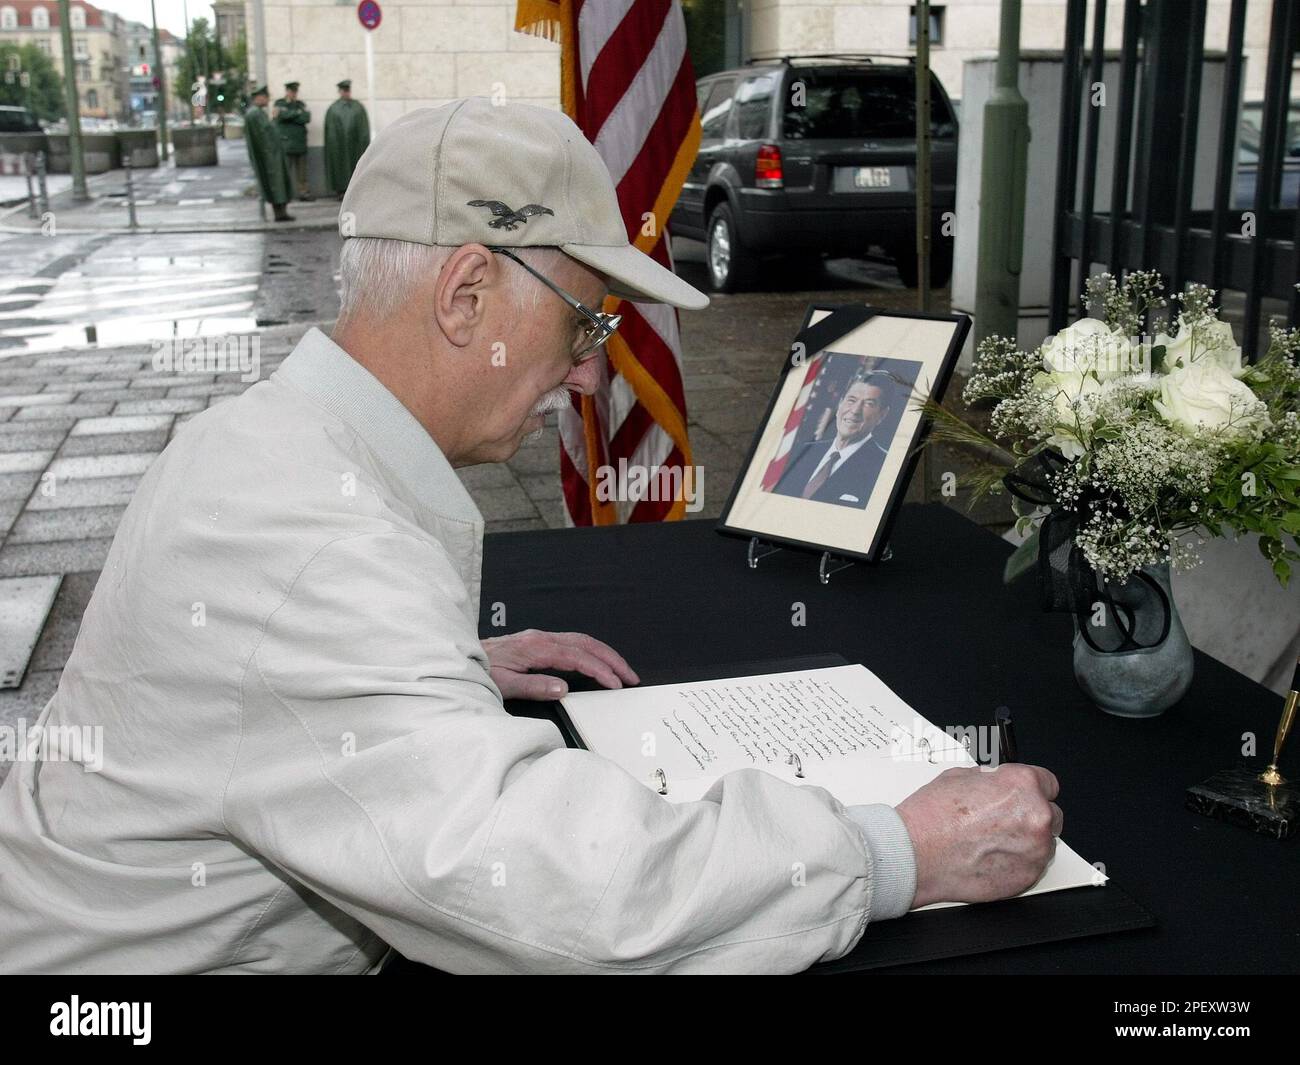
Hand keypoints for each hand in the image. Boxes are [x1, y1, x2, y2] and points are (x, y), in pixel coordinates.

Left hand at [481, 629, 638, 700]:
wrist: (462, 657)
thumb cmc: (481, 672)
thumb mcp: (504, 685)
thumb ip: (535, 686)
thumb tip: (564, 688)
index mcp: (536, 648)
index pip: (577, 657)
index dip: (600, 670)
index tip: (616, 683)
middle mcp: (541, 638)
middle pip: (586, 643)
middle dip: (612, 659)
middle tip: (630, 676)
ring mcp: (540, 637)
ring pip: (581, 640)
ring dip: (604, 654)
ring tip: (621, 670)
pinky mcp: (537, 641)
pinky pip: (572, 642)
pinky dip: (590, 651)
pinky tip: (595, 662)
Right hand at [896, 763, 1062, 907]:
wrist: (916, 854)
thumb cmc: (931, 818)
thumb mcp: (959, 776)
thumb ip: (991, 780)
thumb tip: (997, 784)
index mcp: (1022, 786)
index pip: (1048, 782)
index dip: (1033, 788)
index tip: (1024, 795)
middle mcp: (1035, 817)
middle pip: (1051, 814)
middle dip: (1030, 815)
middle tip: (1003, 820)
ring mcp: (1035, 850)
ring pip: (1043, 843)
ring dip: (1025, 841)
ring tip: (991, 841)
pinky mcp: (1027, 877)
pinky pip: (1031, 866)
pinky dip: (1016, 861)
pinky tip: (990, 856)